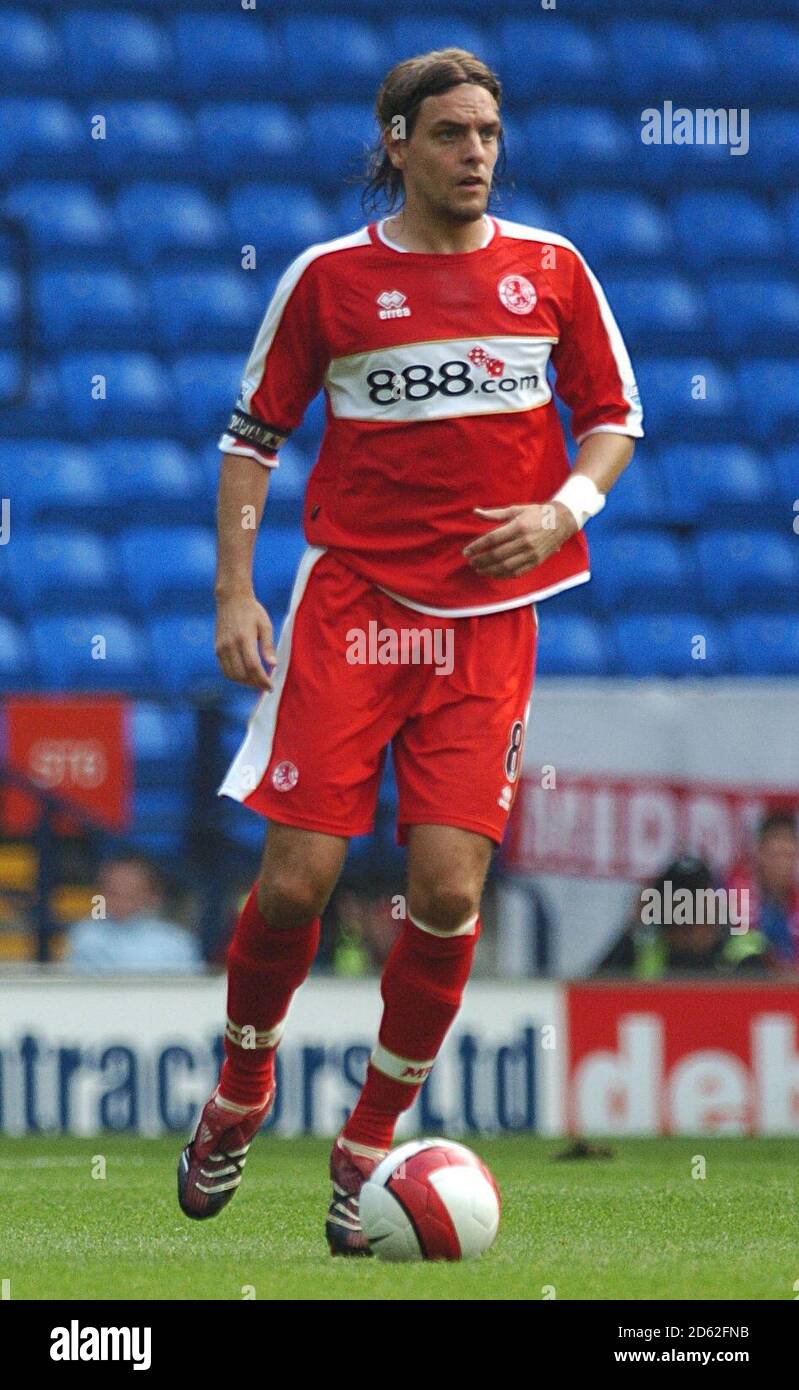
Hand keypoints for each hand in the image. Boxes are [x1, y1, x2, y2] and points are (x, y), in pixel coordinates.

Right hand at [215, 591, 276, 689]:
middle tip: (265, 685)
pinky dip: (235, 676)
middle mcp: (230, 645)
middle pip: (242, 674)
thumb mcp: (265, 626)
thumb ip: (268, 646)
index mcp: (244, 638)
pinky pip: (225, 670)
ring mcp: (221, 648)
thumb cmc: (252, 611)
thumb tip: (274, 665)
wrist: (231, 599)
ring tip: (256, 681)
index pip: (253, 667)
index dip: (262, 680)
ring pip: (232, 675)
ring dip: (245, 682)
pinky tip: (246, 675)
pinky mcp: (217, 649)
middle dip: (255, 683)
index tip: (270, 687)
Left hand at [463, 502, 578, 577]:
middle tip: (471, 562)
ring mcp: (531, 554)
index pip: (492, 540)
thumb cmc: (536, 513)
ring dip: (489, 570)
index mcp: (518, 527)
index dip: (477, 547)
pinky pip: (517, 572)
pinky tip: (494, 574)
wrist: (562, 521)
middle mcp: (525, 542)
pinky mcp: (536, 562)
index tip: (466, 552)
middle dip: (481, 560)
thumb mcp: (516, 510)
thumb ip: (494, 514)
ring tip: (479, 569)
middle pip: (496, 555)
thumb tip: (475, 512)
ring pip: (505, 567)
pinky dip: (503, 575)